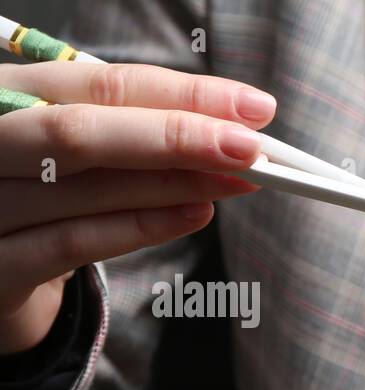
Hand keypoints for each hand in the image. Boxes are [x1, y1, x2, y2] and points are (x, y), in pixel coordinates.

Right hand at [0, 62, 274, 354]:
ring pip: (84, 186)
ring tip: (236, 182)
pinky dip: (139, 227)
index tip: (253, 109)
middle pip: (82, 131)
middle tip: (250, 148)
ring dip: (173, 184)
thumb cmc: (44, 191)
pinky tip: (195, 216)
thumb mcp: (81, 147)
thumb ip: (140, 131)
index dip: (183, 95)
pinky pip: (71, 243)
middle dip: (178, 136)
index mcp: (9, 96)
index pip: (100, 84)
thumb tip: (234, 128)